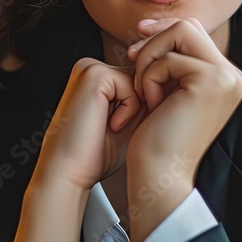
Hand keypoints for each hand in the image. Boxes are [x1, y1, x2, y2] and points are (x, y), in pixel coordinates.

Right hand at [31, 57, 146, 191]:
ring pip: (139, 81)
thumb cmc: (93, 156)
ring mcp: (89, 68)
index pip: (138, 81)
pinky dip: (128, 110)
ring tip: (112, 129)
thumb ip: (146, 100)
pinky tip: (109, 125)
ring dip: (135, 110)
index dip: (145, 106)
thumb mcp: (129, 123)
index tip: (132, 128)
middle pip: (141, 79)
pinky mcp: (93, 74)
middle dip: (141, 107)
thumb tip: (173, 83)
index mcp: (95, 78)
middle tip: (119, 131)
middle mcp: (90, 68)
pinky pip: (131, 86)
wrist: (68, 173)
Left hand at [125, 17, 241, 173]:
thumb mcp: (167, 89)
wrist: (159, 172)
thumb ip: (170, 59)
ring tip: (142, 88)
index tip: (137, 36)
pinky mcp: (213, 81)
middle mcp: (234, 76)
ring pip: (181, 32)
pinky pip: (170, 58)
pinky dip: (150, 77)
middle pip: (189, 26)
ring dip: (150, 56)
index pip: (195, 32)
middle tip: (129, 58)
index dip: (163, 29)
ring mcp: (227, 78)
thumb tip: (150, 25)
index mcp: (226, 77)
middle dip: (155, 39)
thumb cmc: (156, 135)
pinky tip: (151, 104)